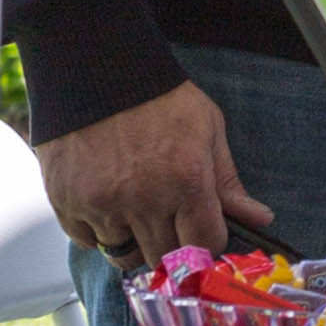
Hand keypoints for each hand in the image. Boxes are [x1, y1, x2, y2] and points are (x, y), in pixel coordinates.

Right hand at [37, 80, 269, 269]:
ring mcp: (101, 203)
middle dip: (173, 248)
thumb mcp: (207, 129)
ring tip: (135, 212)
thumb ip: (228, 181)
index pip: (205, 246)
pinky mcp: (66, 201)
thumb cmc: (157, 95)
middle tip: (169, 223)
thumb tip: (259, 220)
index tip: (202, 232)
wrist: (96, 66)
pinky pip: (87, 241)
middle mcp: (143, 200)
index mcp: (186, 180)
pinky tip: (106, 205)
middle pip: (165, 259)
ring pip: (123, 255)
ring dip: (133, 242)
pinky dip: (98, 231)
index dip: (208, 242)